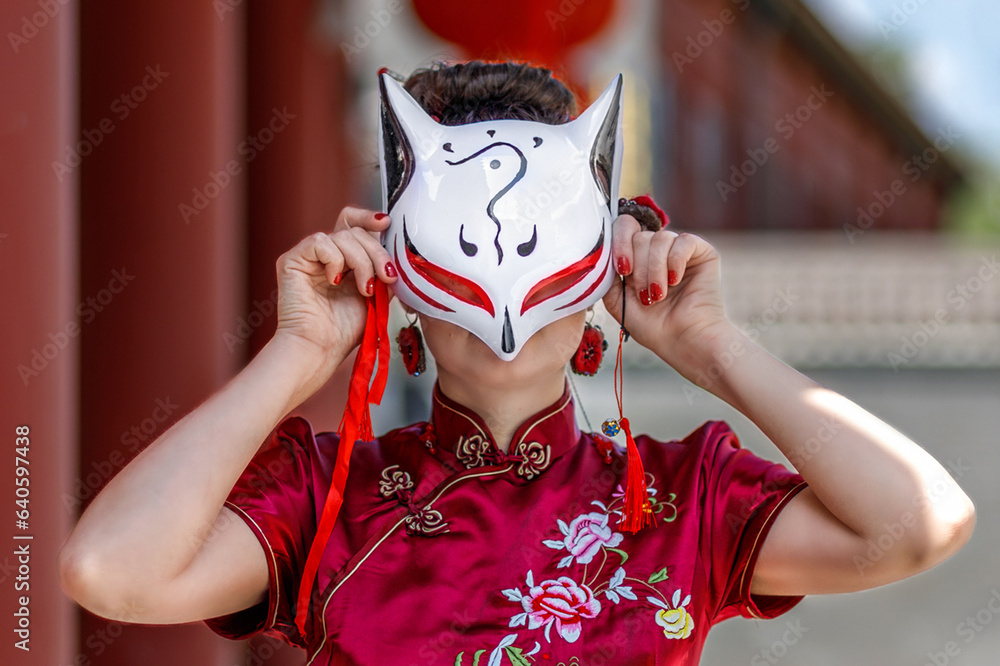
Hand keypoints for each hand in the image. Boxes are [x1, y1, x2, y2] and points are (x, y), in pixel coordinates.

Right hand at [273, 207, 395, 367]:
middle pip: (354, 230)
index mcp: (343, 261)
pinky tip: (334, 281)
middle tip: (385, 277)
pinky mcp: (292, 261)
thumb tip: (396, 252)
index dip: (369, 219)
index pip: (353, 224)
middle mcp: (325, 256)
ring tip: (364, 289)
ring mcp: (308, 257)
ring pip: (342, 235)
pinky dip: (335, 260)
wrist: (320, 349)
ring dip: (362, 262)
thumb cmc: (344, 331)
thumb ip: (383, 270)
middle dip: (377, 252)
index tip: (387, 223)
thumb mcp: (377, 294)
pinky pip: (319, 242)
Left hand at [602, 215, 727, 370]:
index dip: (620, 243)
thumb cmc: (652, 326)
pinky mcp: (702, 253)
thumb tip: (604, 251)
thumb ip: (606, 274)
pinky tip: (676, 281)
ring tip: (659, 295)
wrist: (683, 341)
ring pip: (660, 238)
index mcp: (637, 258)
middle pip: (640, 235)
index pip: (624, 228)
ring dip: (655, 270)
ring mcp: (679, 250)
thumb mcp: (617, 300)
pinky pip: (684, 240)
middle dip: (639, 267)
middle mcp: (657, 251)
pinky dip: (675, 261)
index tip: (623, 270)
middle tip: (646, 294)